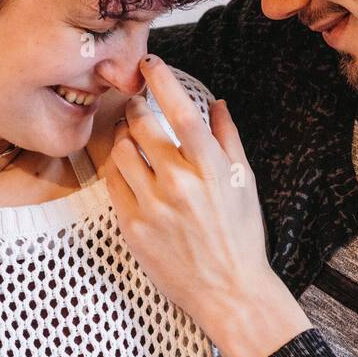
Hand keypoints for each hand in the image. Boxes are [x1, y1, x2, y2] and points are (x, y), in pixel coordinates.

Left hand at [101, 54, 311, 356]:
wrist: (230, 292)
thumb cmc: (242, 236)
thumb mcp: (244, 182)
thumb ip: (227, 138)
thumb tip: (216, 102)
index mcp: (210, 170)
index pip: (181, 111)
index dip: (163, 81)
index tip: (151, 64)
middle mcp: (179, 185)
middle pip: (141, 127)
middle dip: (135, 108)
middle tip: (135, 102)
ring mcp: (152, 208)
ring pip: (121, 152)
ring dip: (123, 137)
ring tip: (131, 136)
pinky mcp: (132, 228)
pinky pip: (113, 184)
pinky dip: (117, 169)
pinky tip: (128, 168)